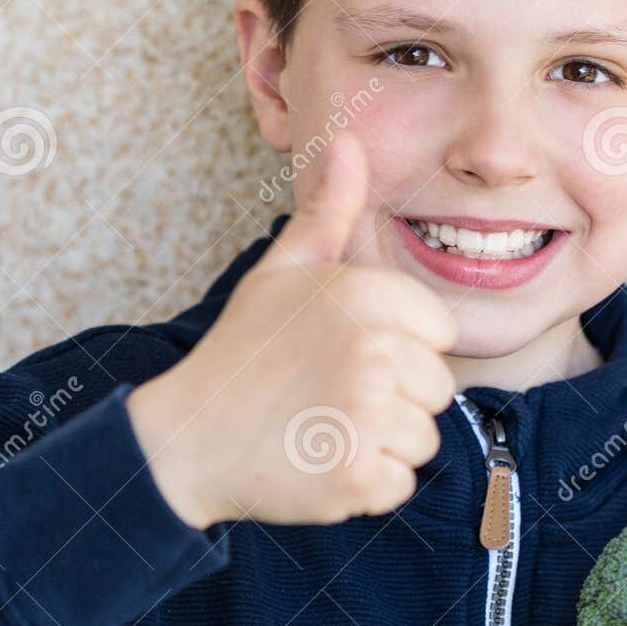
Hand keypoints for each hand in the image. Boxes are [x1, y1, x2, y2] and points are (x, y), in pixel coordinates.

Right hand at [127, 131, 457, 529]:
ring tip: (322, 426)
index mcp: (366, 294)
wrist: (187, 439)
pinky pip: (399, 484)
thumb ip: (328, 210)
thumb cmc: (245, 352)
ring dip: (380, 443)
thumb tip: (349, 140)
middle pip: (437, 388)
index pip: (440, 333)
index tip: (344, 353)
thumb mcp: (283, 271)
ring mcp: (366, 414)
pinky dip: (365, 485)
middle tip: (326, 395)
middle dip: (392, 400)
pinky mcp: (358, 475)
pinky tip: (318, 461)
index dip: (399, 347)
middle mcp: (374, 349)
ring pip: (423, 438)